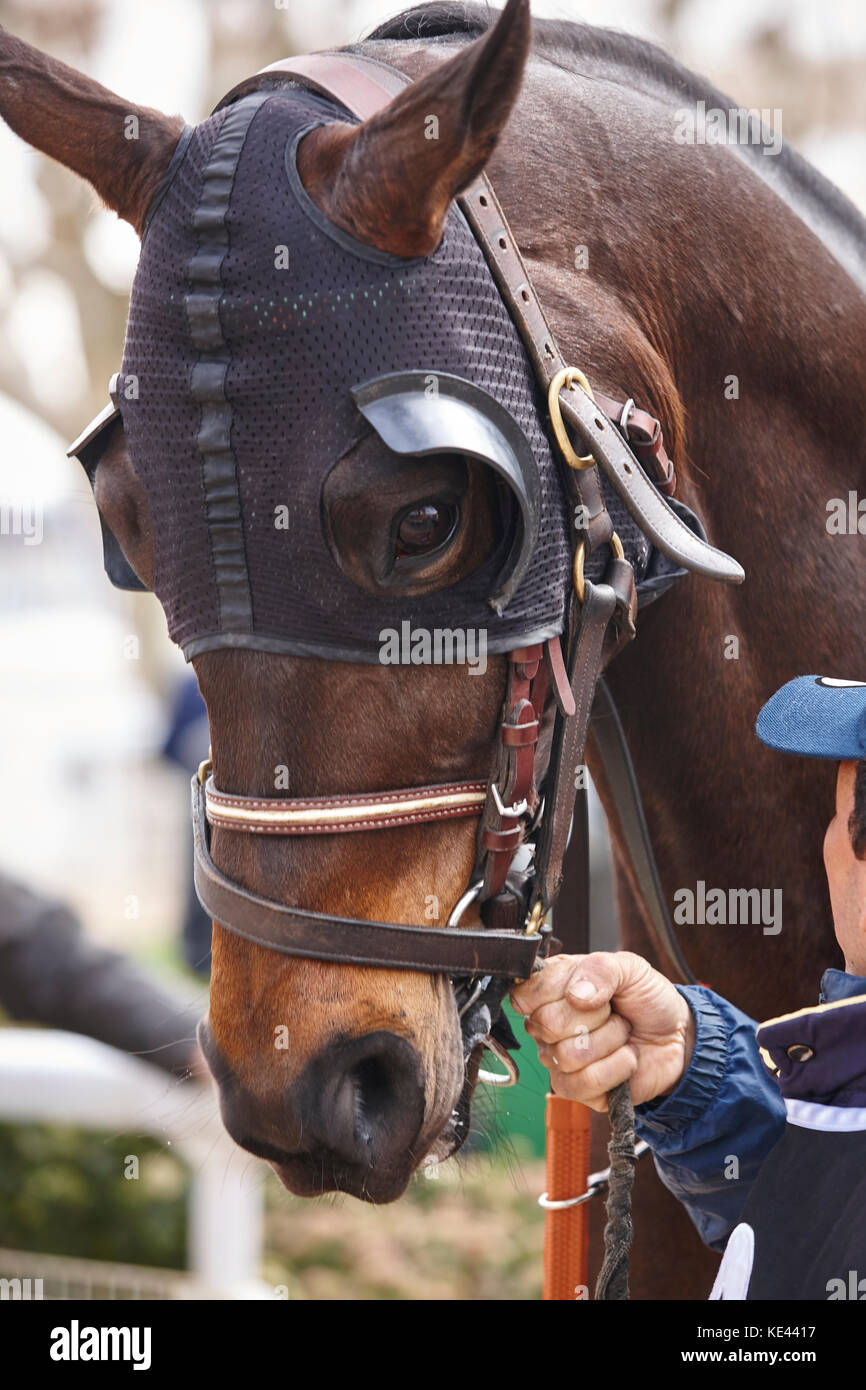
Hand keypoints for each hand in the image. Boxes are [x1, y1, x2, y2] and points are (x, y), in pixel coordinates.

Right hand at [510, 951, 695, 1110]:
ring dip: (611, 1041)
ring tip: (622, 1033)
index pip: (525, 994)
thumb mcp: (630, 967)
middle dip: (594, 1015)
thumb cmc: (646, 998)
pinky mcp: (577, 1090)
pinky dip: (617, 1067)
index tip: (587, 989)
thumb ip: (601, 969)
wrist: (676, 1035)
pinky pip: (585, 1082)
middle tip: (612, 1011)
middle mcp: (546, 1026)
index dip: (555, 991)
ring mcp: (558, 1060)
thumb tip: (575, 996)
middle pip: (546, 1024)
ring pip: (568, 1055)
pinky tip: (626, 1057)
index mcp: (550, 990)